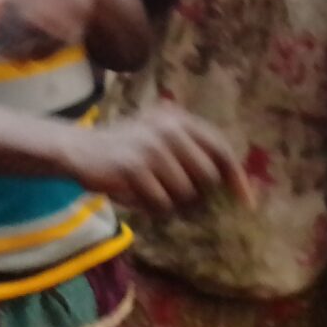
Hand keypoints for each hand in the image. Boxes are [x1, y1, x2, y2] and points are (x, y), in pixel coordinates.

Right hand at [63, 103, 251, 215]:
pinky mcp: (134, 167)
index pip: (221, 148)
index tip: (246, 202)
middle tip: (177, 197)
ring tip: (151, 192)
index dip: (237, 177)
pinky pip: (160, 202)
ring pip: (184, 193)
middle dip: (196, 193)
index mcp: (180, 119)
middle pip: (206, 176)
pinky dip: (153, 207)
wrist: (80, 149)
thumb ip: (192, 152)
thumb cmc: (128, 149)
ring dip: (171, 201)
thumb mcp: (161, 138)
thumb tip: (229, 185)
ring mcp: (151, 147)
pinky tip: (138, 197)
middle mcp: (169, 128)